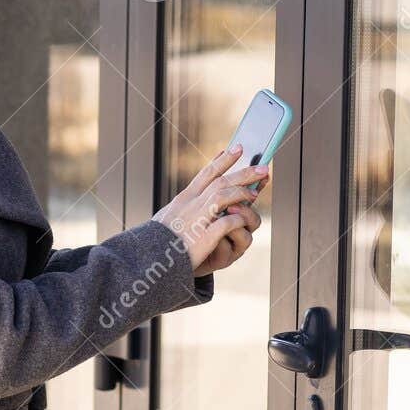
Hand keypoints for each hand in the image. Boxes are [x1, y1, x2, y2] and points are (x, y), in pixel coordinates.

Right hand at [151, 144, 268, 271]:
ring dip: (243, 191)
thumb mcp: (167, 218)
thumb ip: (183, 210)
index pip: (207, 173)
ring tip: (257, 191)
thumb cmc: (157, 243)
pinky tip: (246, 218)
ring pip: (225, 194)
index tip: (237, 148)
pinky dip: (238, 218)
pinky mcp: (203, 236)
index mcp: (183, 199)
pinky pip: (227, 222)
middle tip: (262, 166)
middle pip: (221, 180)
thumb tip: (196, 203)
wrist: (147, 261)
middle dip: (244, 172)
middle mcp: (190, 204)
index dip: (224, 160)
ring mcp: (197, 219)